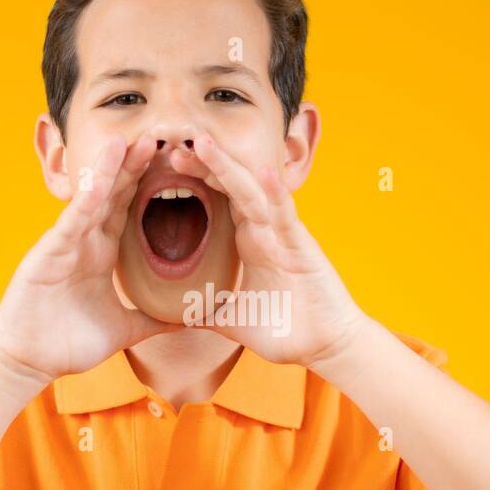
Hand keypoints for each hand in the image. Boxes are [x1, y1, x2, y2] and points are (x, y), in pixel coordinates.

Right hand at [0, 131, 178, 382]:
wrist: (31, 362)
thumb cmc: (69, 342)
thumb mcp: (125, 329)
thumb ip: (155, 319)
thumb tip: (189, 320)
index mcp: (104, 252)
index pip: (132, 208)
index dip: (153, 184)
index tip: (180, 163)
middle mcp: (86, 241)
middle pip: (115, 194)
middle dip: (135, 164)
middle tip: (160, 135)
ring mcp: (67, 244)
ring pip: (92, 199)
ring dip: (109, 169)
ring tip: (128, 140)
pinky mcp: (48, 254)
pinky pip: (70, 223)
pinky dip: (84, 201)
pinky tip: (99, 181)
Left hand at [166, 134, 365, 368]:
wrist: (326, 347)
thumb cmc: (287, 330)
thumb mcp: (233, 321)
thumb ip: (207, 312)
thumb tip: (177, 316)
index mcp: (249, 241)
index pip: (218, 199)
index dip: (194, 179)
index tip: (163, 165)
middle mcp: (265, 230)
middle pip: (230, 185)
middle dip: (202, 163)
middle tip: (173, 143)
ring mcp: (283, 234)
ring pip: (252, 191)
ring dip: (228, 166)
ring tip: (202, 142)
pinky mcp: (301, 246)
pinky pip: (285, 214)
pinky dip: (275, 192)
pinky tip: (263, 171)